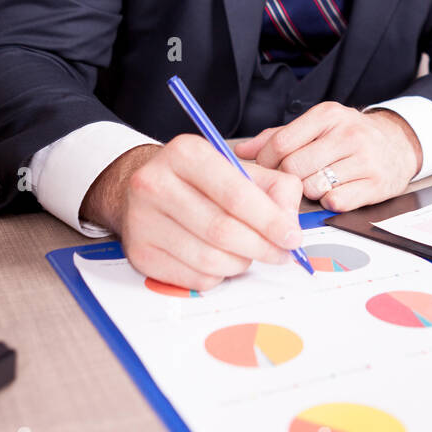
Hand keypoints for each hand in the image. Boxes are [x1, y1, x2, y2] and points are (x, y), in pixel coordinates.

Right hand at [80, 137, 304, 290]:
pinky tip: (222, 259)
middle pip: (222, 230)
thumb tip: (289, 224)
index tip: (292, 237)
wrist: (148, 188)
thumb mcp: (240, 168)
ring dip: (241, 262)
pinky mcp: (139, 253)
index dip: (270, 220)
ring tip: (249, 253)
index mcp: (185, 153)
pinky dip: (219, 275)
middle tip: (281, 253)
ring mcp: (143, 220)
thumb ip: (275, 188)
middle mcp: (156, 183)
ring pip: (209, 259)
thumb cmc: (201, 180)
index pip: (235, 194)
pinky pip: (194, 278)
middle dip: (261, 247)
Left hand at [233, 102, 422, 211]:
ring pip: (313, 187)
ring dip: (308, 192)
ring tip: (316, 184)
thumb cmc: (348, 137)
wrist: (398, 144)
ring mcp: (364, 158)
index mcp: (328, 115)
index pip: (281, 143)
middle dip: (287, 180)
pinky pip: (336, 201)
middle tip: (292, 181)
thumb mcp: (316, 126)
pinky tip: (333, 192)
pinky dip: (329, 202)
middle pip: (294, 168)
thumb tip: (240, 152)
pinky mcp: (377, 183)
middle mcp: (347, 133)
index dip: (266, 162)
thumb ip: (277, 137)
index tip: (268, 170)